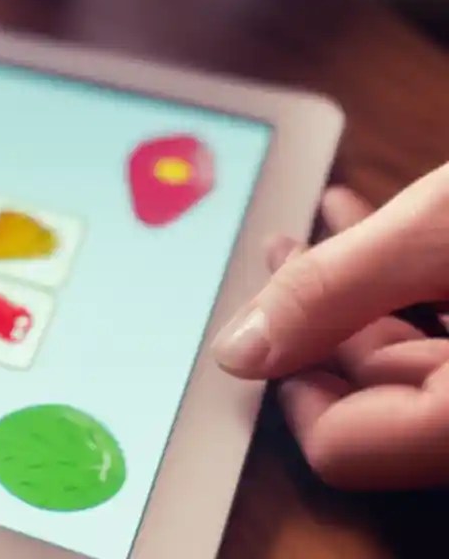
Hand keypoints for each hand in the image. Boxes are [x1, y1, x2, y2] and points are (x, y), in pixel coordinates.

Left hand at [211, 168, 448, 488]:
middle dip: (323, 315)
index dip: (285, 375)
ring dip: (368, 295)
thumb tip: (239, 349)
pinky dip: (423, 293)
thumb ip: (334, 291)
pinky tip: (404, 233)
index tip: (259, 318)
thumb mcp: (443, 231)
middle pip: (378, 400)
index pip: (341, 445)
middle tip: (284, 247)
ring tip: (336, 223)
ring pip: (420, 365)